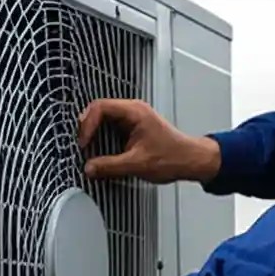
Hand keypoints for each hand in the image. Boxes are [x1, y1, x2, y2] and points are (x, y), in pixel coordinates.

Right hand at [78, 99, 220, 182]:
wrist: (191, 160)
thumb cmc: (173, 157)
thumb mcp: (138, 164)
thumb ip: (110, 166)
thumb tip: (89, 168)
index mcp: (135, 111)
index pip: (100, 107)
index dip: (87, 125)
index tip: (83, 143)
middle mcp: (132, 111)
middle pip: (98, 112)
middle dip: (87, 130)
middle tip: (82, 148)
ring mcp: (132, 119)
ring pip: (103, 121)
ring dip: (94, 136)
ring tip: (89, 152)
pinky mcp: (132, 129)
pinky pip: (110, 130)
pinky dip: (102, 140)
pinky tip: (101, 154)